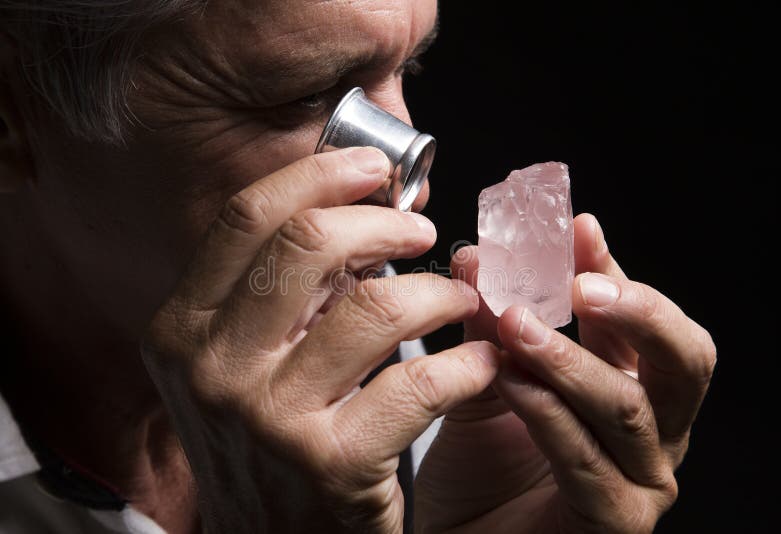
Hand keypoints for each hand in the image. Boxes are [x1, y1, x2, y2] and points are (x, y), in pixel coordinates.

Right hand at [140, 147, 500, 532]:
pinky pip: (422, 383)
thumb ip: (280, 288)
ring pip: (378, 307)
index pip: (248, 216)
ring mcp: (267, 416)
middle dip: (385, 223)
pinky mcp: (330, 463)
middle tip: (422, 232)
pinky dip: (468, 364)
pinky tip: (479, 364)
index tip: (373, 168)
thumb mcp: (243, 358)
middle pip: (309, 242)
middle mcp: (212, 367)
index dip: (319, 174)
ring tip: (457, 300)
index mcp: (182, 327)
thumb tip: (356, 209)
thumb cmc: (269, 439)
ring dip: (438, 292)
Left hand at [415, 213, 716, 532]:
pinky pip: (588, 461)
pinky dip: (548, 414)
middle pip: (684, 359)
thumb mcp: (486, 378)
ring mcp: (641, 477)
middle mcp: (651, 427)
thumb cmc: (480, 465)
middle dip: (636, 310)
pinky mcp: (616, 520)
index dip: (612, 269)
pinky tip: (512, 382)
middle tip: (579, 282)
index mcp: (629, 382)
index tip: (575, 228)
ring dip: (570, 360)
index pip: (641, 317)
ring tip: (518, 325)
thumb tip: (481, 257)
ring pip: (629, 407)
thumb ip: (491, 324)